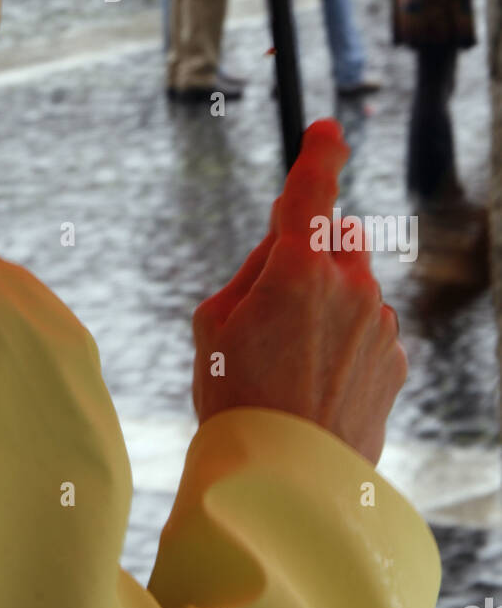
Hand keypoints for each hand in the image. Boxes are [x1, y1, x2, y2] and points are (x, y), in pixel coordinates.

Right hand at [191, 118, 406, 464]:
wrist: (285, 477)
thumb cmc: (235, 394)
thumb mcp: (213, 320)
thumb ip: (253, 271)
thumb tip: (285, 250)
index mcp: (298, 266)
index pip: (312, 190)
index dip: (320, 153)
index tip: (328, 130)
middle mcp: (349, 285)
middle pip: (335, 241)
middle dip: (312, 252)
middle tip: (273, 303)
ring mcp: (379, 324)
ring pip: (353, 288)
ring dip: (328, 302)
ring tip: (289, 362)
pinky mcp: (395, 360)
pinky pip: (369, 330)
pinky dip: (346, 342)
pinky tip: (316, 384)